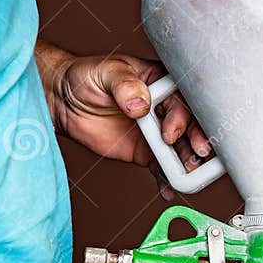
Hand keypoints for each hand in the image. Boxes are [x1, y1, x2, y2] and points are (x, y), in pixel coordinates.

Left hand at [42, 47, 212, 199]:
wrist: (65, 102)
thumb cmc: (87, 77)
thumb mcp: (106, 73)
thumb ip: (125, 85)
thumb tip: (140, 104)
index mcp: (162, 84)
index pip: (182, 100)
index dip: (183, 117)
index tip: (172, 134)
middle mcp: (165, 109)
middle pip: (189, 127)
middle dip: (195, 142)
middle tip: (196, 156)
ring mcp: (157, 133)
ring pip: (180, 149)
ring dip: (187, 163)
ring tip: (188, 176)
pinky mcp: (146, 152)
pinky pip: (162, 168)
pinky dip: (166, 180)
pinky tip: (168, 189)